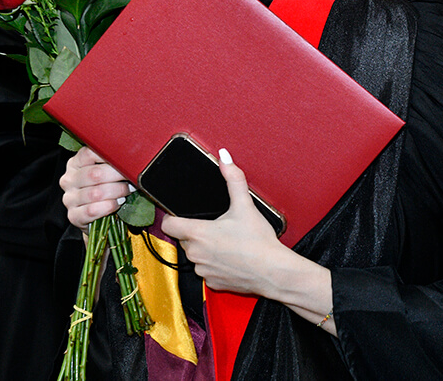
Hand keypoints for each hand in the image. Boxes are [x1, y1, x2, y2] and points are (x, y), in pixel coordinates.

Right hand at [60, 146, 131, 230]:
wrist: (97, 218)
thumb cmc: (105, 188)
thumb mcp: (105, 171)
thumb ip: (112, 162)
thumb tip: (132, 157)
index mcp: (75, 163)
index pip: (90, 152)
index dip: (111, 156)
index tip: (126, 161)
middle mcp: (69, 180)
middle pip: (95, 173)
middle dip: (118, 176)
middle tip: (131, 179)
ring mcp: (69, 199)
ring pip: (96, 193)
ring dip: (117, 192)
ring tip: (127, 191)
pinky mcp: (73, 216)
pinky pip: (92, 210)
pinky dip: (109, 206)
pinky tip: (117, 204)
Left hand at [161, 150, 336, 332]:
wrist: (273, 272)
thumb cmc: (258, 241)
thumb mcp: (245, 205)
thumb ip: (233, 178)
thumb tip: (225, 158)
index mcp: (198, 233)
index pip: (168, 224)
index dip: (173, 217)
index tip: (182, 215)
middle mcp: (195, 254)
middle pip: (184, 239)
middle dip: (196, 232)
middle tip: (217, 227)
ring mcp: (203, 270)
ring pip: (196, 256)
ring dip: (206, 249)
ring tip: (228, 243)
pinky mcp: (212, 283)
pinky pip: (207, 271)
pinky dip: (216, 265)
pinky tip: (232, 259)